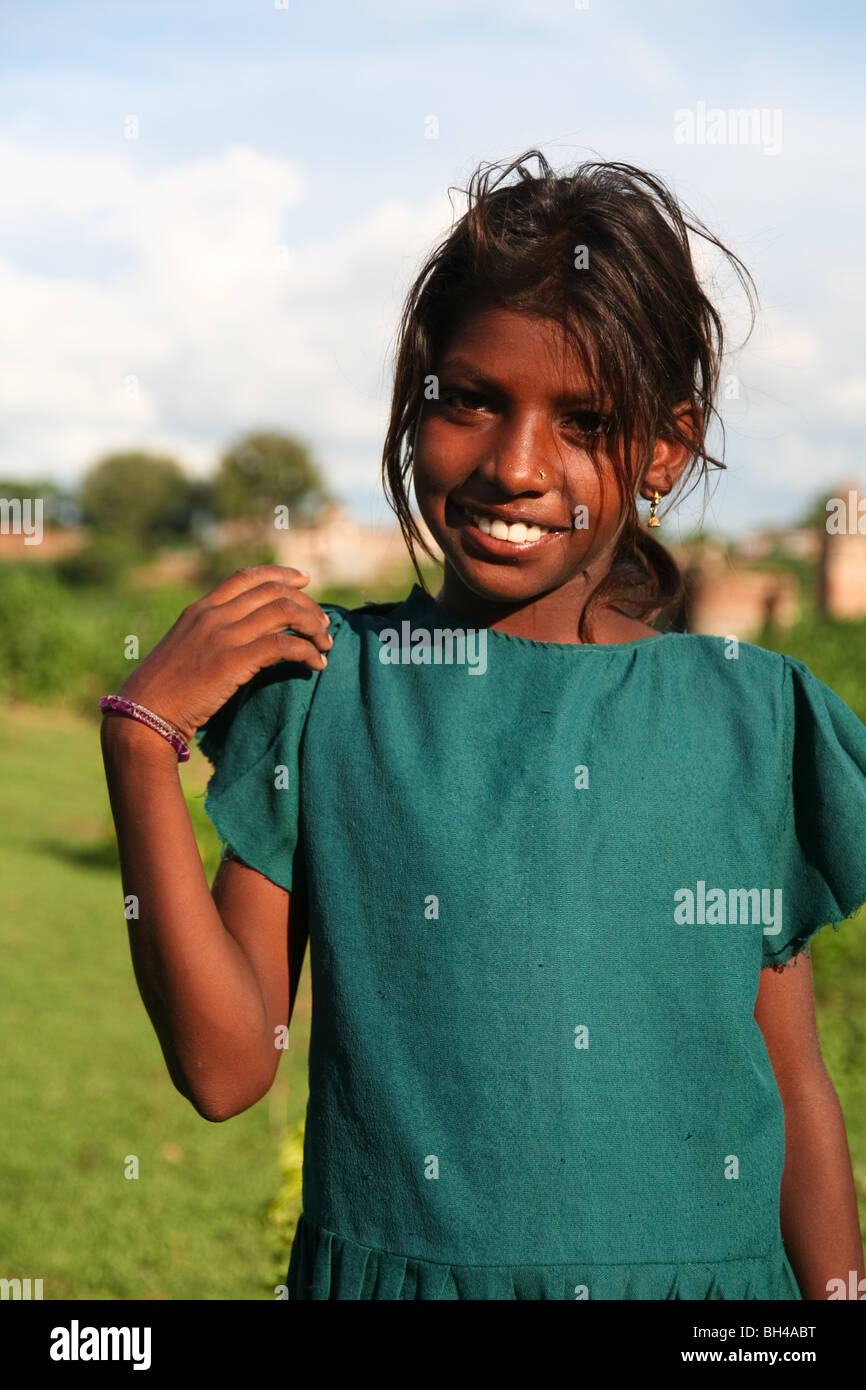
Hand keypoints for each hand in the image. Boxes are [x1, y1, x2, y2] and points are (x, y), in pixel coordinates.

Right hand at [113, 566, 333, 742]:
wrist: (143, 713)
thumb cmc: (163, 690)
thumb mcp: (185, 648)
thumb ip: (210, 635)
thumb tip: (242, 639)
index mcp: (200, 609)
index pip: (247, 576)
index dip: (281, 574)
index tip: (304, 581)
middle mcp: (213, 615)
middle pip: (273, 592)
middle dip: (307, 605)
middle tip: (323, 625)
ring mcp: (222, 636)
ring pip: (284, 612)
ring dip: (313, 627)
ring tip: (326, 645)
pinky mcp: (233, 662)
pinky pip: (283, 646)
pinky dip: (307, 652)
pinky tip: (317, 665)